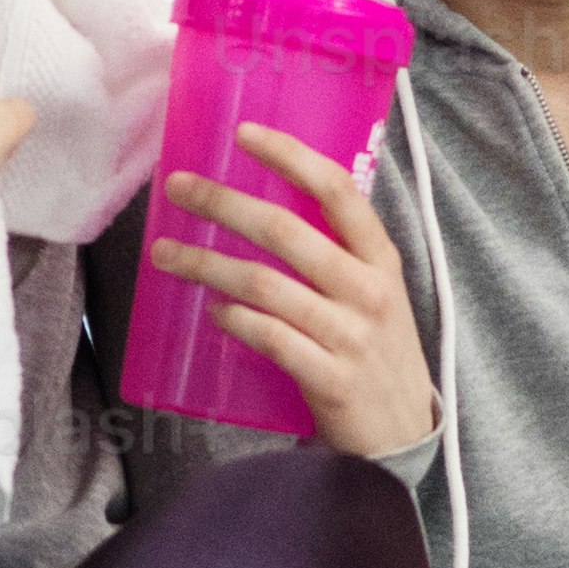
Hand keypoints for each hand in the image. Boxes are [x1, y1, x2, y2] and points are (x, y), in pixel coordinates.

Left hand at [144, 122, 436, 460]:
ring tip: (166, 255)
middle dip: (224, 204)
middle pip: (285, 231)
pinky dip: (235, 319)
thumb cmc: (376, 351)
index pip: (338, 190)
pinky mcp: (329, 378)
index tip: (246, 134)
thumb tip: (264, 207)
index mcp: (379, 258)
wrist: (402, 434)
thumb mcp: (373, 292)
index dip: (291, 156)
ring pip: (264, 285)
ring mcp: (350, 335)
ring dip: (207, 264)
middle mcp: (367, 290)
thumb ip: (336, 252)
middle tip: (178, 189)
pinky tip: (213, 311)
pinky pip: (269, 337)